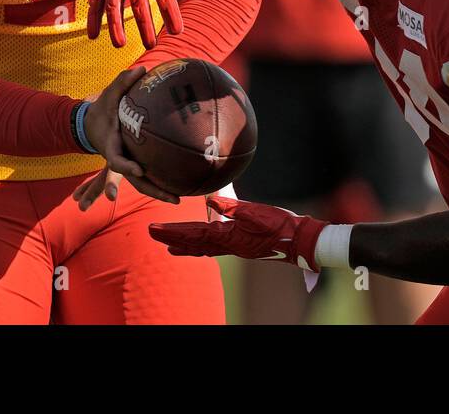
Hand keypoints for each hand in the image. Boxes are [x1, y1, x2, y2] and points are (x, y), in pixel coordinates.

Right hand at [72, 65, 179, 209]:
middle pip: (135, 180)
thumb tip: (142, 68)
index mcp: (111, 146)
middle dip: (153, 191)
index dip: (127, 166)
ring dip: (159, 192)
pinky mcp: (133, 163)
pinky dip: (159, 183)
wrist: (89, 125)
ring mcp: (126, 164)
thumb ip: (122, 82)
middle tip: (174, 199)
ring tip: (178, 200)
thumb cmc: (101, 109)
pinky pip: (147, 176)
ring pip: (142, 183)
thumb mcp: (108, 94)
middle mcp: (119, 159)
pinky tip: (177, 188)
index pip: (117, 160)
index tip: (140, 170)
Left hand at [149, 196, 328, 270]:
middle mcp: (228, 246)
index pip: (194, 234)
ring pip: (202, 247)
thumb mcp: (257, 212)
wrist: (298, 240)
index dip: (172, 232)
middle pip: (193, 243)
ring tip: (169, 245)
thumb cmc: (280, 225)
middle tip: (151, 233)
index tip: (153, 229)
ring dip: (184, 245)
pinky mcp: (241, 245)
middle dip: (171, 238)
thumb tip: (210, 201)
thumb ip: (233, 208)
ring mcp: (234, 247)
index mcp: (228, 237)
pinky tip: (200, 244)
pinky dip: (201, 245)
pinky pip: (215, 246)